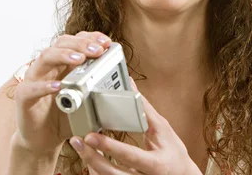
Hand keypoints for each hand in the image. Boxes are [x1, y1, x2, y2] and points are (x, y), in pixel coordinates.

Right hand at [13, 31, 112, 153]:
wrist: (45, 140)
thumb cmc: (66, 116)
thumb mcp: (88, 100)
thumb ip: (101, 88)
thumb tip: (127, 83)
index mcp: (65, 63)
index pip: (76, 40)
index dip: (91, 37)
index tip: (106, 42)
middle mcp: (49, 66)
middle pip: (61, 43)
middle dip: (81, 43)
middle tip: (96, 50)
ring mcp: (35, 79)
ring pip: (46, 57)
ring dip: (64, 55)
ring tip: (79, 60)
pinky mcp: (24, 97)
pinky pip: (31, 88)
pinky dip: (44, 86)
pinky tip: (58, 86)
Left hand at [69, 78, 201, 174]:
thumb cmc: (173, 153)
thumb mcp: (163, 130)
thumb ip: (145, 110)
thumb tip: (131, 86)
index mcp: (155, 164)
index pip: (130, 155)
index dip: (109, 146)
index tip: (90, 136)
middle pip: (112, 173)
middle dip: (92, 157)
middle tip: (78, 141)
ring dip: (91, 163)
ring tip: (80, 147)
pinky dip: (97, 169)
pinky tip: (91, 158)